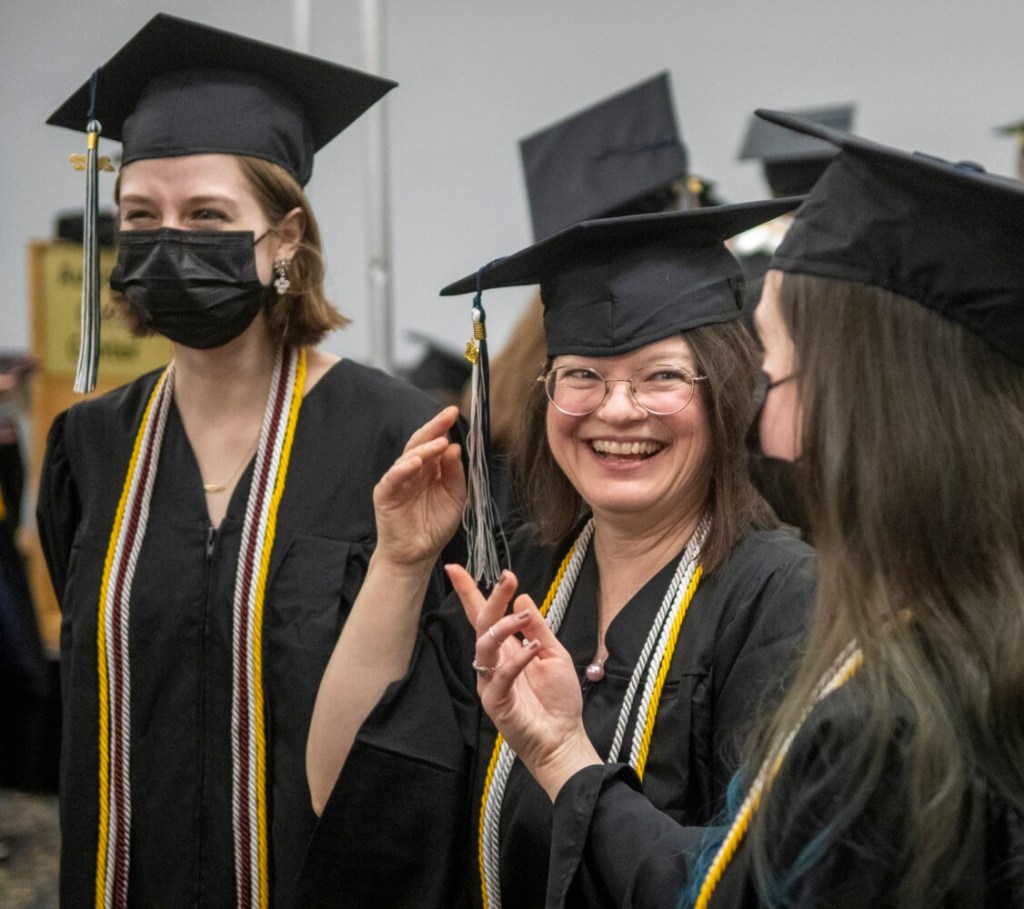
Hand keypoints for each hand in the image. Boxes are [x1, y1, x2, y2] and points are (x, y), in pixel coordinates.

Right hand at [373, 406, 465, 566]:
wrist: (417, 555)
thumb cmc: (435, 526)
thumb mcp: (455, 497)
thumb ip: (455, 473)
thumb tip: (455, 447)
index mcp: (429, 469)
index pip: (434, 442)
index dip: (443, 427)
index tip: (454, 411)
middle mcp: (412, 471)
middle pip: (420, 443)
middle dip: (434, 428)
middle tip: (448, 415)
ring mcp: (397, 481)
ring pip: (408, 457)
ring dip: (424, 448)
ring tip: (440, 442)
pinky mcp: (385, 494)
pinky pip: (393, 478)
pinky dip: (403, 469)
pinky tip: (415, 462)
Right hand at [446, 565, 600, 799]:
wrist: (564, 740)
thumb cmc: (559, 701)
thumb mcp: (554, 654)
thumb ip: (538, 628)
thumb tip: (522, 598)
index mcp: (506, 649)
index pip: (484, 616)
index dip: (469, 592)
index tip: (455, 568)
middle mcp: (493, 662)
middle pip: (482, 623)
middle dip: (493, 598)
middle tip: (508, 578)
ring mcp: (491, 682)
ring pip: (484, 646)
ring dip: (503, 627)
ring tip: (523, 618)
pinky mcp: (495, 702)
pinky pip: (499, 676)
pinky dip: (516, 659)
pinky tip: (532, 649)